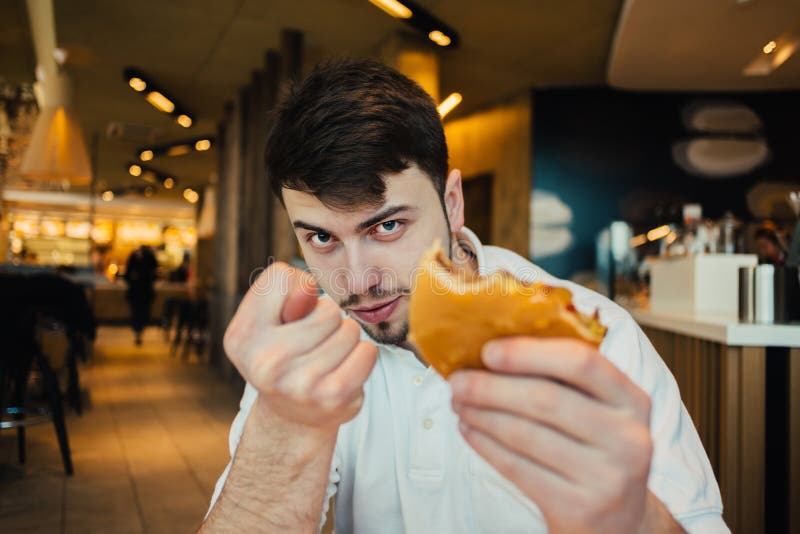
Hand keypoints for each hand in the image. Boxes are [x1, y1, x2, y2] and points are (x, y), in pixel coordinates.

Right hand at [223, 262, 377, 429]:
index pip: (280, 276)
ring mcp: (299, 383)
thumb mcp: (270, 318)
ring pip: (350, 329)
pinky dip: (361, 355)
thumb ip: (286, 291)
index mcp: (241, 336)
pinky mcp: (333, 396)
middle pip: (327, 309)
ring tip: (325, 357)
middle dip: (327, 319)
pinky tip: (342, 369)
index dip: (294, 289)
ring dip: (345, 338)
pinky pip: (367, 351)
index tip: (287, 315)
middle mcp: (264, 363)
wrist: (293, 415)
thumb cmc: (284, 351)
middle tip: (311, 342)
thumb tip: (307, 289)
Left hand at [449, 337, 652, 533]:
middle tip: (457, 381)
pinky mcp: (579, 507)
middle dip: (491, 387)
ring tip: (458, 403)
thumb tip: (493, 349)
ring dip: (482, 414)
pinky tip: (468, 430)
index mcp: (632, 399)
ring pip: (526, 434)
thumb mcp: (599, 412)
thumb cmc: (594, 450)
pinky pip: (518, 468)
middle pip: (546, 399)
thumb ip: (564, 379)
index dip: (529, 353)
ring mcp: (606, 476)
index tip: (488, 350)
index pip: (582, 362)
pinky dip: (485, 445)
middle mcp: (628, 437)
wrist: (618, 522)